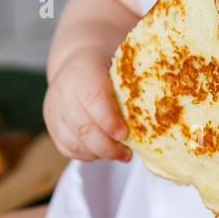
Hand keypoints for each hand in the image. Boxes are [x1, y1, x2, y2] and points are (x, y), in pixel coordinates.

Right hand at [43, 47, 132, 162]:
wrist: (77, 63)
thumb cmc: (108, 66)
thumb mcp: (121, 65)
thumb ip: (135, 83)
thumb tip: (166, 105)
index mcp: (83, 70)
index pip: (93, 98)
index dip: (108, 119)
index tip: (125, 134)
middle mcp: (63, 90)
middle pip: (83, 126)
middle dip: (108, 146)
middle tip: (128, 154)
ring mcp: (54, 110)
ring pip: (75, 141)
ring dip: (100, 153)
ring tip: (120, 153)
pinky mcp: (52, 126)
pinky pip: (68, 149)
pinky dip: (87, 155)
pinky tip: (102, 151)